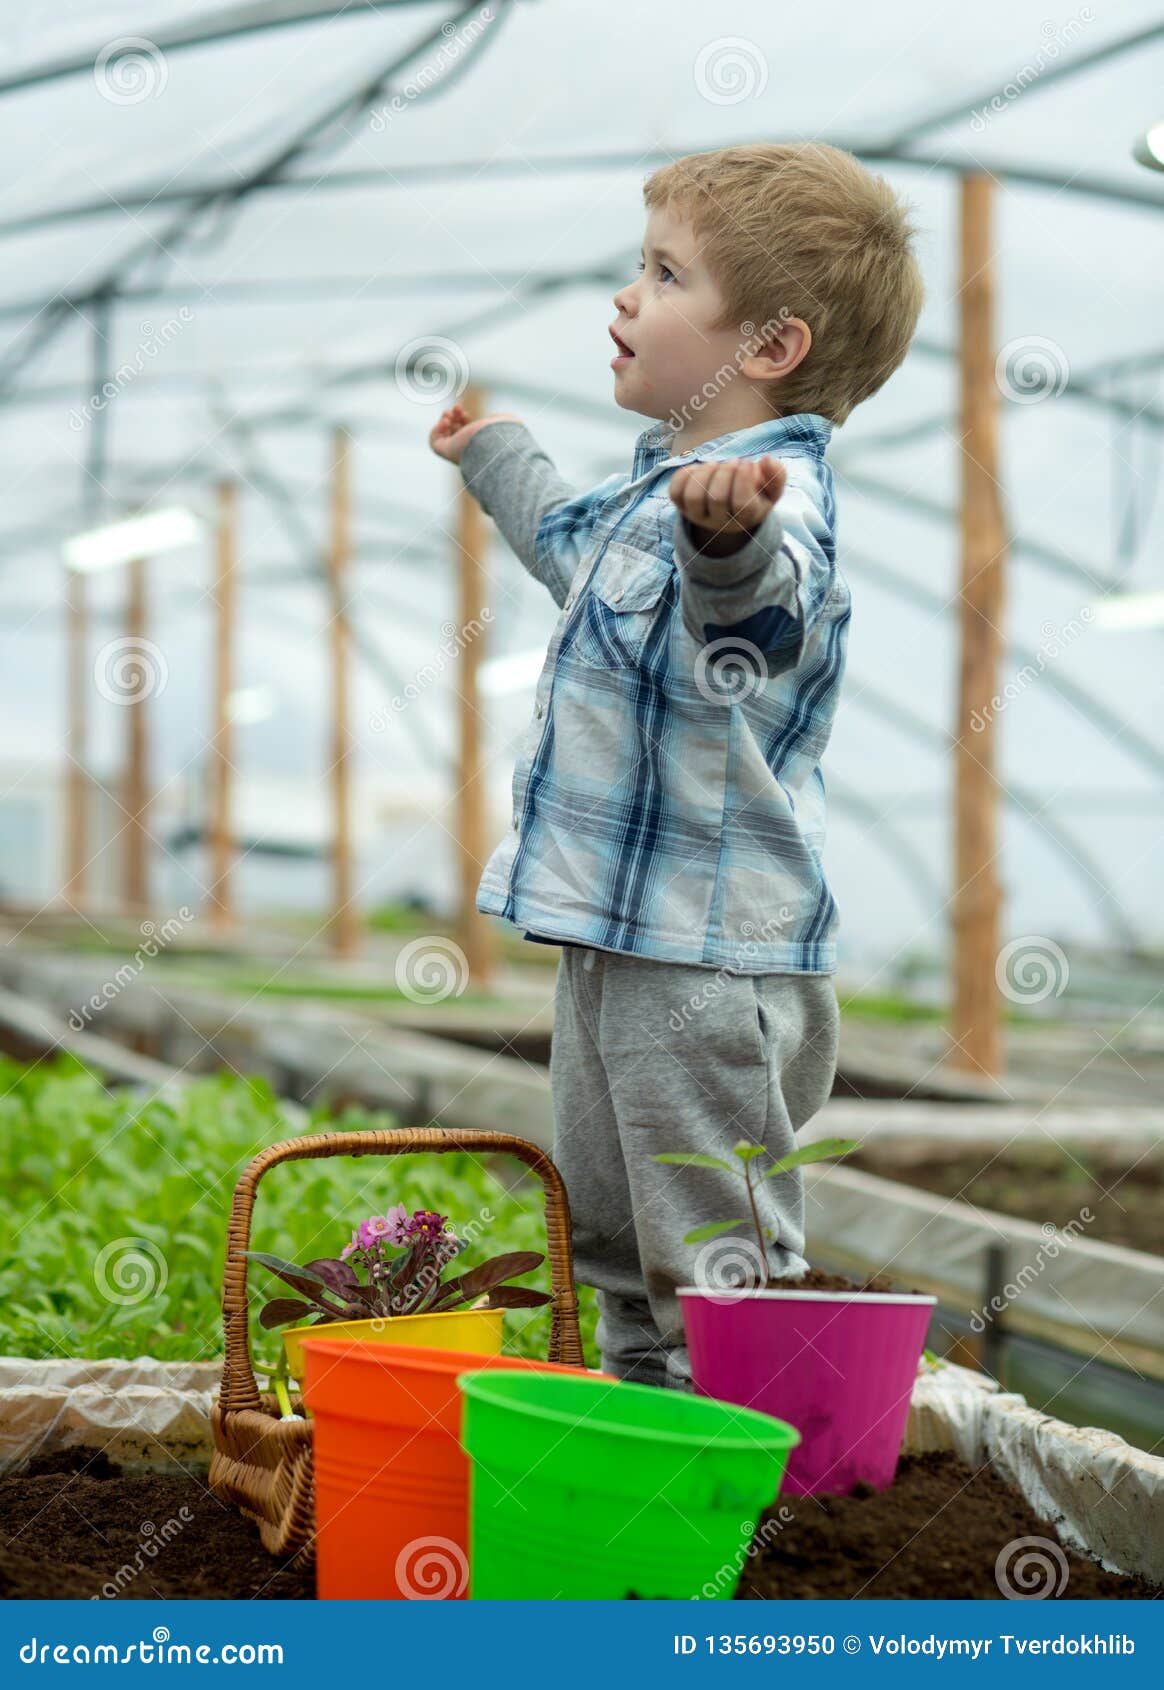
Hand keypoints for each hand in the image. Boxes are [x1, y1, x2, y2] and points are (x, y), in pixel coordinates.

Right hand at [429, 404, 523, 464]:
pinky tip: (444, 421)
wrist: (496, 444)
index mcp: (480, 445)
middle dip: (454, 419)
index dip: (462, 421)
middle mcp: (468, 450)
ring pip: (444, 439)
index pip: (466, 434)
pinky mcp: (447, 452)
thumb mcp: (506, 421)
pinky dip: (435, 430)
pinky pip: (434, 443)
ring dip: (444, 422)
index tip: (464, 412)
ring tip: (449, 414)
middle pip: (455, 435)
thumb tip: (493, 418)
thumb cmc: (504, 434)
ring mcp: (457, 452)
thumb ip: (498, 418)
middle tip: (457, 409)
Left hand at [669, 454, 786, 555]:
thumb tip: (766, 460)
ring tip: (716, 465)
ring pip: (694, 496)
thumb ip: (776, 475)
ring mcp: (697, 516)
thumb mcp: (772, 488)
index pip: (742, 505)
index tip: (748, 463)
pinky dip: (684, 475)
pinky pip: (675, 492)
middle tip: (733, 462)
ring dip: (705, 473)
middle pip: (717, 499)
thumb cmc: (755, 494)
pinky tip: (699, 469)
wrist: (731, 508)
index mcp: (745, 520)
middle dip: (726, 472)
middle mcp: (719, 523)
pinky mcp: (681, 507)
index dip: (743, 479)